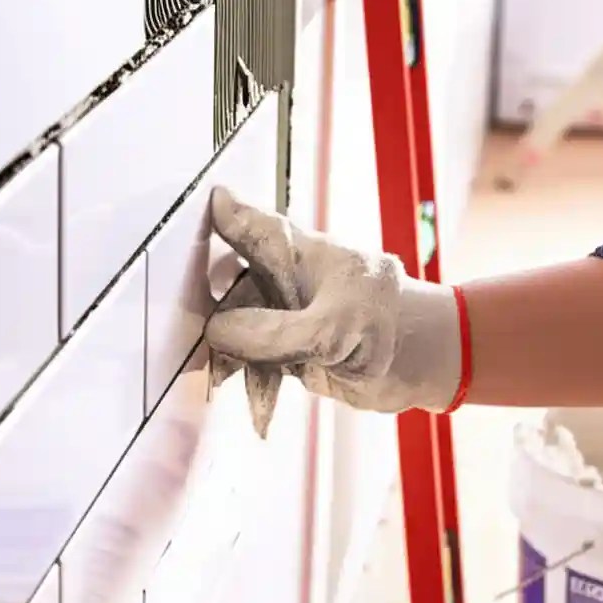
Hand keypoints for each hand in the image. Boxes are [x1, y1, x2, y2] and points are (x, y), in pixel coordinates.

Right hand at [204, 186, 462, 435]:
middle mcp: (282, 275)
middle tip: (182, 314)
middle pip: (225, 276)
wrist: (420, 363)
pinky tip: (230, 384)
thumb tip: (217, 331)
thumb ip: (274, 332)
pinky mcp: (283, 345)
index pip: (246, 224)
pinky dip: (237, 370)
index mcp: (298, 250)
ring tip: (212, 365)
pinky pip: (246, 354)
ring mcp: (281, 311)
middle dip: (202, 297)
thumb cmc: (388, 323)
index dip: (215, 218)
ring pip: (232, 321)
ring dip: (220, 343)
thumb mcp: (333, 328)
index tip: (182, 219)